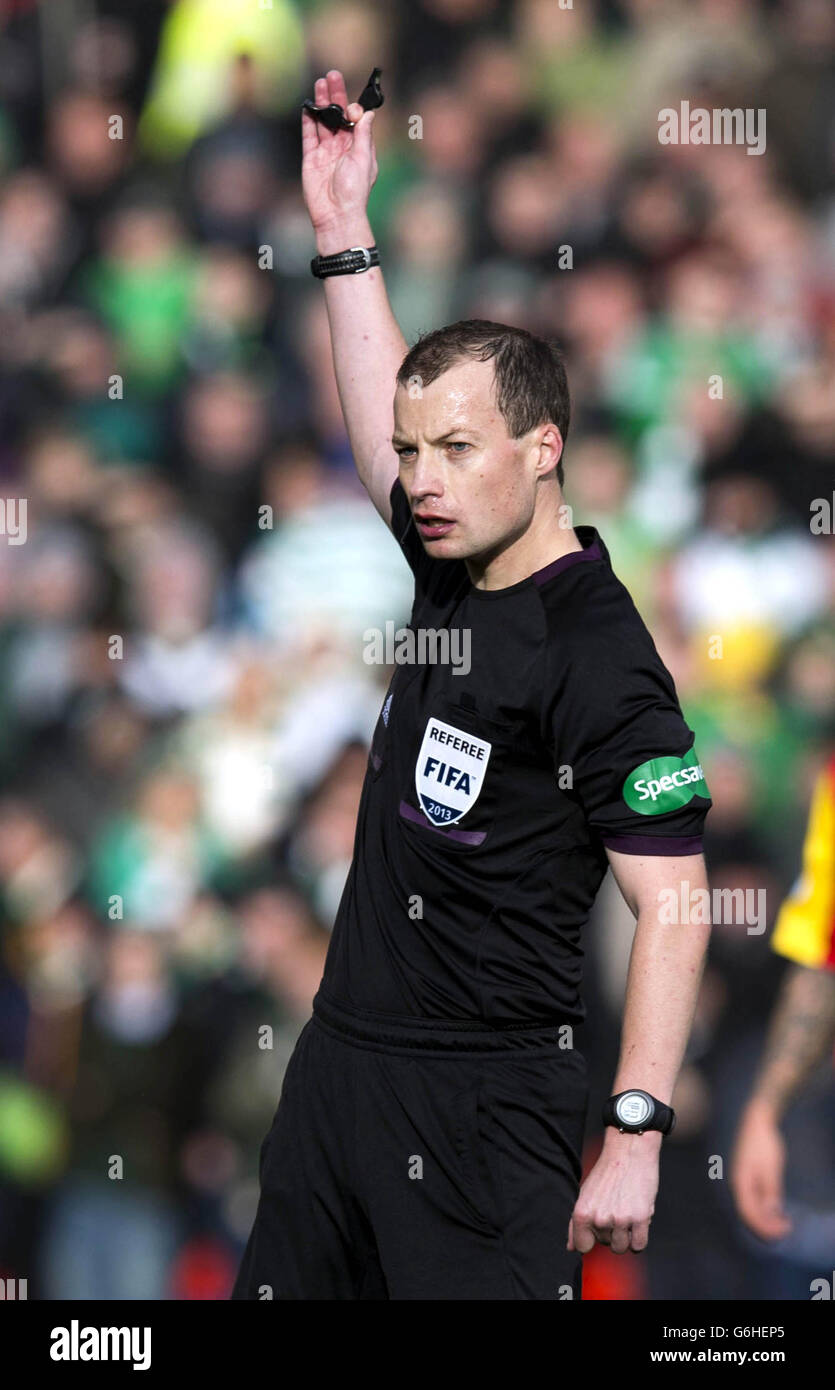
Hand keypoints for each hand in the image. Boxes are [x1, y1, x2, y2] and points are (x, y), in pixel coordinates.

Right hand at [301, 69, 378, 236]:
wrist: (336, 214)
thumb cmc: (354, 191)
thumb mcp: (364, 160)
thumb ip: (363, 135)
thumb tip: (367, 114)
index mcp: (358, 147)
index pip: (355, 120)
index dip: (353, 109)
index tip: (351, 105)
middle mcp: (342, 147)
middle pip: (338, 115)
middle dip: (335, 95)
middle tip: (333, 75)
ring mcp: (325, 152)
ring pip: (323, 121)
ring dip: (321, 103)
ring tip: (320, 83)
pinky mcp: (311, 158)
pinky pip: (309, 135)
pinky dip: (308, 120)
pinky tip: (308, 106)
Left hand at [568, 1130, 660, 1253]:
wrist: (629, 1151)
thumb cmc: (606, 1173)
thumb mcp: (585, 1194)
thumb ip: (575, 1223)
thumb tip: (570, 1248)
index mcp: (582, 1213)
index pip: (583, 1246)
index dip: (592, 1238)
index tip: (599, 1224)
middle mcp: (599, 1218)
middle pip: (605, 1245)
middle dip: (611, 1231)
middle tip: (615, 1207)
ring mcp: (620, 1219)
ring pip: (622, 1247)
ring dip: (626, 1236)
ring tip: (626, 1213)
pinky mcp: (640, 1218)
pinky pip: (639, 1245)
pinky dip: (639, 1238)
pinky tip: (638, 1221)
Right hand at [730, 1099, 791, 1239]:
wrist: (756, 1122)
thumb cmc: (763, 1143)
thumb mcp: (771, 1167)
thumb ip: (770, 1190)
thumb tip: (771, 1212)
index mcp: (740, 1182)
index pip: (748, 1212)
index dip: (764, 1226)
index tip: (781, 1231)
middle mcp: (737, 1184)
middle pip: (748, 1212)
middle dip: (766, 1225)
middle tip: (786, 1229)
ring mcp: (741, 1180)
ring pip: (751, 1207)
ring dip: (766, 1218)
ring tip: (784, 1223)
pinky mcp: (747, 1177)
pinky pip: (753, 1199)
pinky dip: (764, 1208)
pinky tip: (776, 1210)